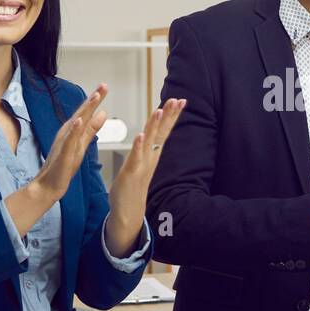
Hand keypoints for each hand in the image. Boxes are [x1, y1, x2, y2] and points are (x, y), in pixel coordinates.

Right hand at [33, 83, 113, 203]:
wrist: (48, 184)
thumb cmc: (64, 165)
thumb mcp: (82, 144)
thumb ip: (91, 128)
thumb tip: (103, 113)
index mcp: (73, 131)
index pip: (86, 112)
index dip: (95, 99)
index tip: (105, 86)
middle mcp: (67, 133)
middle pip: (82, 113)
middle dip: (93, 99)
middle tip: (103, 85)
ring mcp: (64, 142)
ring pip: (76, 123)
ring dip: (85, 109)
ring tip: (95, 97)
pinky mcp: (63, 154)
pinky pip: (68, 140)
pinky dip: (73, 130)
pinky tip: (78, 121)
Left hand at [104, 98, 186, 256]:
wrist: (128, 210)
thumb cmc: (133, 185)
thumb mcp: (144, 162)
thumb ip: (148, 147)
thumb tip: (153, 133)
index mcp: (152, 153)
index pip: (164, 130)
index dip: (172, 115)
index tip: (181, 100)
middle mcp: (150, 157)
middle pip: (161, 133)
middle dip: (169, 116)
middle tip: (177, 100)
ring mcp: (141, 164)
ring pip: (149, 142)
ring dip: (154, 126)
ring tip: (159, 110)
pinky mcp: (131, 173)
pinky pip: (135, 158)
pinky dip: (138, 146)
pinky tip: (140, 135)